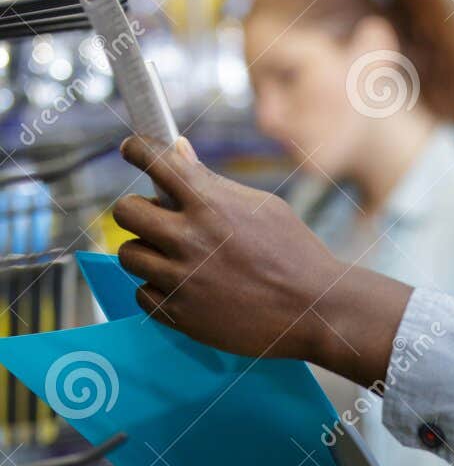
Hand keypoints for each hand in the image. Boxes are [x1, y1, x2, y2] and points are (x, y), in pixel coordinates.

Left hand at [111, 137, 410, 381]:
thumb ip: (214, 183)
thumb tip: (179, 152)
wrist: (317, 310)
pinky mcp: (182, 316)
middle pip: (125, 211)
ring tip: (173, 258)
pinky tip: (183, 288)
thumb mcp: (263, 207)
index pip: (153, 159)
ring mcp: (183, 280)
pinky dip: (157, 290)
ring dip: (146, 253)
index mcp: (210, 203)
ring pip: (129, 255)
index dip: (136, 149)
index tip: (131, 150)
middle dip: (135, 210)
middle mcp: (190, 239)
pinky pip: (142, 295)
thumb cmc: (296, 254)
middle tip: (153, 218)